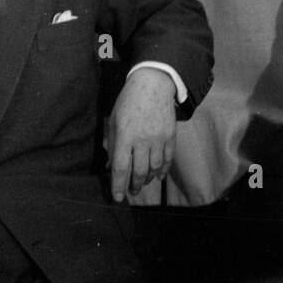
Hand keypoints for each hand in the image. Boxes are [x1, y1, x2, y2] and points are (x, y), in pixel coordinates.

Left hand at [107, 68, 177, 201]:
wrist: (153, 84)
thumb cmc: (128, 102)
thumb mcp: (114, 121)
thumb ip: (113, 144)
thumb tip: (112, 166)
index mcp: (125, 136)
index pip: (121, 168)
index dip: (118, 186)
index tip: (117, 198)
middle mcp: (142, 140)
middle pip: (139, 171)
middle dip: (134, 186)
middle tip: (131, 192)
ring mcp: (158, 139)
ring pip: (154, 168)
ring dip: (147, 179)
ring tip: (142, 183)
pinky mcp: (170, 136)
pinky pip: (167, 159)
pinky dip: (162, 170)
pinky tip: (157, 175)